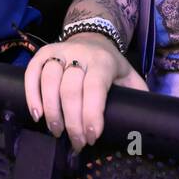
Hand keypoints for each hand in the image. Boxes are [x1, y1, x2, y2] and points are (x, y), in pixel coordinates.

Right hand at [23, 35, 148, 149]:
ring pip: (49, 80)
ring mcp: (59, 51)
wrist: (93, 37)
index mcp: (103, 61)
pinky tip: (37, 114)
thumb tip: (146, 122)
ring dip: (51, 110)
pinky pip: (32, 72)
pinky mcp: (43, 53)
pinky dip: (32, 94)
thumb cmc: (111, 65)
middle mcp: (79, 54)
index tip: (92, 137)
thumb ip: (139, 95)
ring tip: (56, 131)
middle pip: (70, 88)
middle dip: (72, 121)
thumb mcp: (129, 76)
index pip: (95, 87)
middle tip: (77, 142)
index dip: (91, 113)